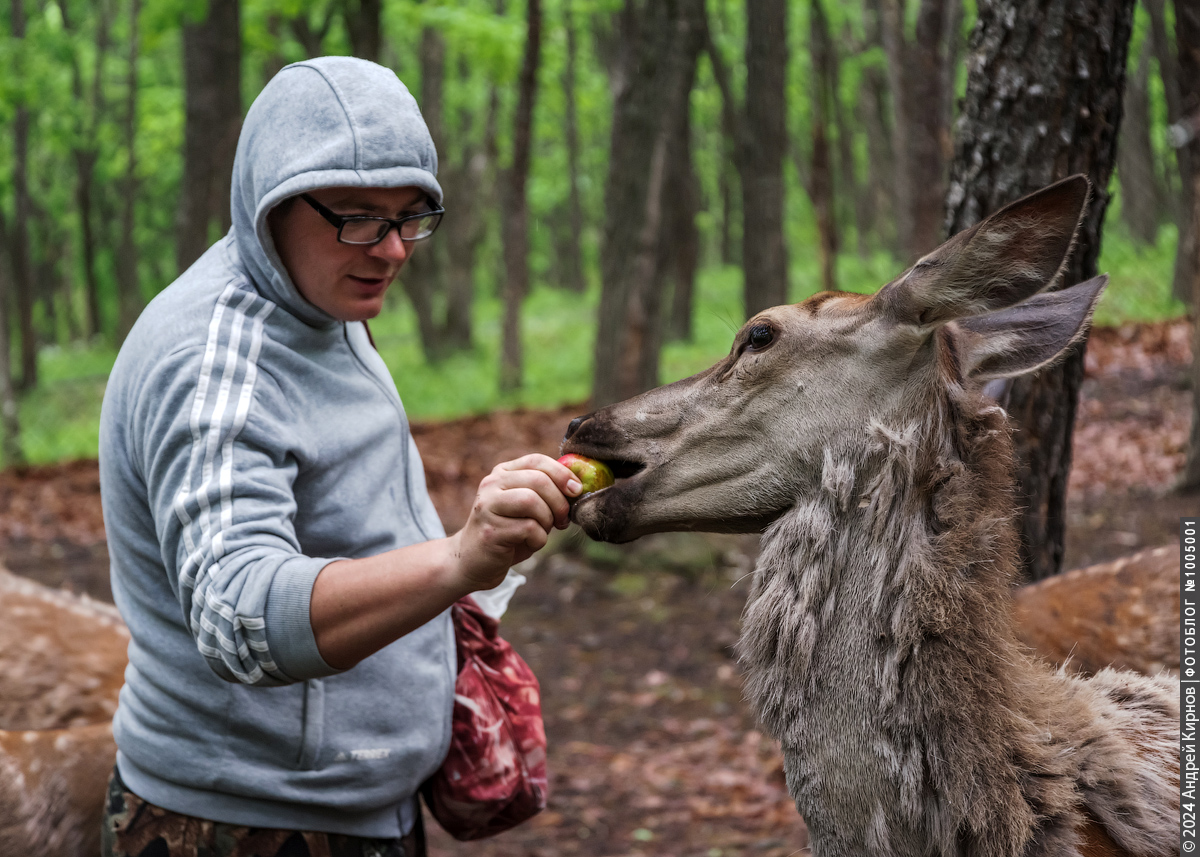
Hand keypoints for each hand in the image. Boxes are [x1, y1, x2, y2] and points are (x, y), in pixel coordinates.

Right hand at [447, 454, 581, 591]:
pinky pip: (529, 529)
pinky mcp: (490, 531)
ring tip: (541, 532)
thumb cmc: (508, 532)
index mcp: (503, 473)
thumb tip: (578, 485)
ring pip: (532, 502)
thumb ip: (545, 492)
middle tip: (562, 520)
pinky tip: (528, 544)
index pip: (537, 461)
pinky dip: (538, 540)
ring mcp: (487, 506)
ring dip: (547, 521)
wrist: (473, 561)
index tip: (576, 490)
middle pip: (538, 480)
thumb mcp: (526, 506)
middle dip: (559, 502)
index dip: (562, 474)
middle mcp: (492, 484)